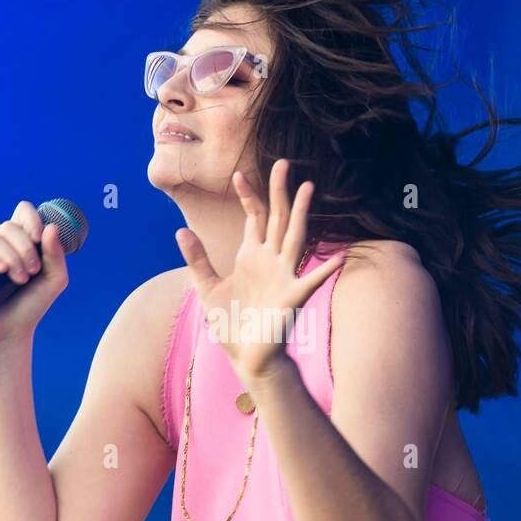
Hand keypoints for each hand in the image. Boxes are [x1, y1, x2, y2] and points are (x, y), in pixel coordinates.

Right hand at [0, 200, 68, 350]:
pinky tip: (2, 272)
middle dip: (25, 247)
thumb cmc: (31, 306)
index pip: (21, 212)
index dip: (30, 218)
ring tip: (20, 280)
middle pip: (9, 226)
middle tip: (33, 271)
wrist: (10, 334)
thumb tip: (50, 226)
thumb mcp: (54, 280)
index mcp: (18, 242)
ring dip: (12, 258)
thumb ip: (56, 254)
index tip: (39, 237)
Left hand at [174, 159, 343, 386]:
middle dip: (279, 191)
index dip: (249, 195)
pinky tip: (339, 258)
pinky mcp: (292, 297)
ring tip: (307, 188)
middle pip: (278, 218)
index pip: (255, 217)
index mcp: (252, 255)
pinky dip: (325, 270)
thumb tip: (181, 230)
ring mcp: (284, 276)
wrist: (246, 357)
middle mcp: (271, 260)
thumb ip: (198, 260)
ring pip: (294, 237)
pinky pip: (311, 281)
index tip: (239, 173)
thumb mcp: (207, 288)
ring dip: (301, 214)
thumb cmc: (231, 324)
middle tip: (283, 163)